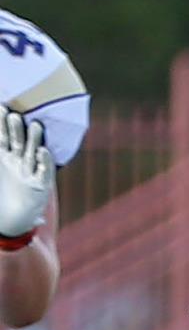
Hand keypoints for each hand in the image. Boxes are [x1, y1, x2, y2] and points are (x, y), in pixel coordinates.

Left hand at [0, 107, 54, 238]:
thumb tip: (1, 145)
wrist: (9, 222)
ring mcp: (29, 172)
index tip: (1, 107)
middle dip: (15, 128)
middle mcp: (16, 162)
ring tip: (35, 125)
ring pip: (31, 152)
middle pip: (16, 141)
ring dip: (33, 139)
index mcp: (1, 158)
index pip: (1, 137)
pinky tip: (42, 151)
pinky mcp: (40, 186)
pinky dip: (43, 161)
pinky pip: (43, 172)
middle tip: (14, 114)